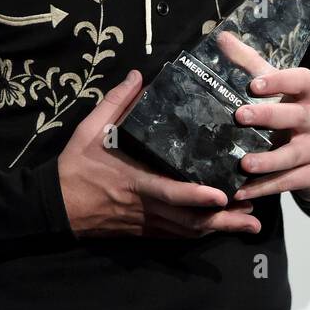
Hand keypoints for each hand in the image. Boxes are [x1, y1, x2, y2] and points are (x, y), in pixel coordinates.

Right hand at [56, 69, 261, 237]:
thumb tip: (139, 75)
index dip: (196, 196)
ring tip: (249, 221)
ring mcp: (145, 222)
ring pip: (187, 230)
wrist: (55, 205)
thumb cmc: (75, 166)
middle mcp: (145, 207)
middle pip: (189, 220)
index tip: (222, 194)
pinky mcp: (143, 230)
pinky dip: (199, 231)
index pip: (170, 193)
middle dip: (223, 219)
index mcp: (134, 182)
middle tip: (254, 214)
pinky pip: (176, 235)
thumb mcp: (89, 130)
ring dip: (219, 228)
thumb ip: (115, 102)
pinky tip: (219, 227)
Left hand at [215, 29, 309, 203]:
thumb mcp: (275, 91)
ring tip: (244, 163)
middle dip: (269, 116)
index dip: (279, 81)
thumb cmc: (289, 118)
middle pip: (295, 116)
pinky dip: (265, 188)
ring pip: (293, 155)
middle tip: (240, 116)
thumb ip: (250, 65)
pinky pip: (289, 183)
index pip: (301, 80)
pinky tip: (242, 191)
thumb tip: (222, 36)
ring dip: (268, 160)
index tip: (254, 84)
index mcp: (304, 96)